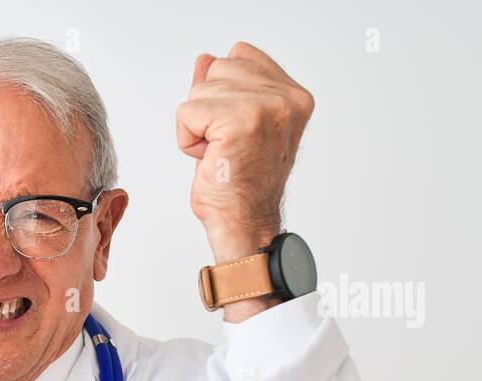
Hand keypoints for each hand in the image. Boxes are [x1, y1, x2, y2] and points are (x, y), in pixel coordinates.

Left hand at [176, 42, 313, 264]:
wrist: (245, 224)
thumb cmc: (240, 185)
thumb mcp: (233, 125)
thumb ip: (224, 88)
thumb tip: (205, 60)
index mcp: (294, 95)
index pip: (240, 55)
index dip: (223, 93)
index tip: (236, 131)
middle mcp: (287, 98)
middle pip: (218, 68)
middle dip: (208, 108)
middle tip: (227, 146)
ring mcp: (267, 106)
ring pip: (200, 89)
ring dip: (198, 126)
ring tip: (220, 152)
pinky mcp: (241, 120)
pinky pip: (187, 112)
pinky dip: (187, 139)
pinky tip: (209, 159)